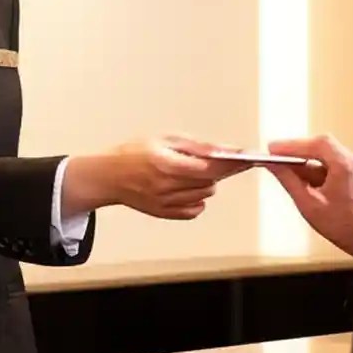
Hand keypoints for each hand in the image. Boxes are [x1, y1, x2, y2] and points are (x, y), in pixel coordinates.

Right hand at [63, 136, 242, 219]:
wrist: (107, 176)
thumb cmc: (132, 153)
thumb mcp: (163, 139)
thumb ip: (194, 146)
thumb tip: (222, 150)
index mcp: (166, 164)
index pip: (210, 168)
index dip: (231, 164)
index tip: (246, 159)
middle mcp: (166, 186)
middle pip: (210, 183)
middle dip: (217, 172)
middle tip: (213, 161)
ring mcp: (164, 203)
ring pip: (204, 196)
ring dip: (206, 184)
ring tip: (191, 172)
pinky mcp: (163, 213)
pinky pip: (193, 211)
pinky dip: (196, 200)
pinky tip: (187, 188)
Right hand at [267, 134, 352, 258]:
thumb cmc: (351, 230)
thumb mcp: (310, 206)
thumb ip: (289, 181)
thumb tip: (275, 167)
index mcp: (347, 165)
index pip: (316, 144)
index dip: (292, 145)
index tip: (274, 149)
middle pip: (324, 150)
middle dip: (300, 156)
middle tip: (280, 162)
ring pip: (331, 160)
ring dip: (312, 168)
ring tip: (297, 182)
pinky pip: (341, 169)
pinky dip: (325, 174)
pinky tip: (316, 189)